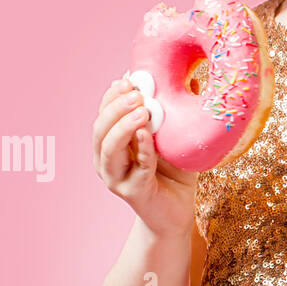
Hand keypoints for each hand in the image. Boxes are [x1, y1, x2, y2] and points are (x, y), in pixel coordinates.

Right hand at [93, 76, 198, 237]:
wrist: (178, 210)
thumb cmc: (174, 169)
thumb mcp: (174, 134)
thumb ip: (174, 109)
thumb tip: (187, 75)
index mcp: (112, 143)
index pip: (104, 114)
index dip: (112, 96)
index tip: (128, 78)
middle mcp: (107, 160)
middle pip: (100, 130)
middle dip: (115, 107)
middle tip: (136, 92)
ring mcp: (117, 178)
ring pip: (109, 149)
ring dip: (123, 126)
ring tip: (142, 110)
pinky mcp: (134, 192)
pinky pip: (136, 168)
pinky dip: (141, 149)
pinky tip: (147, 134)